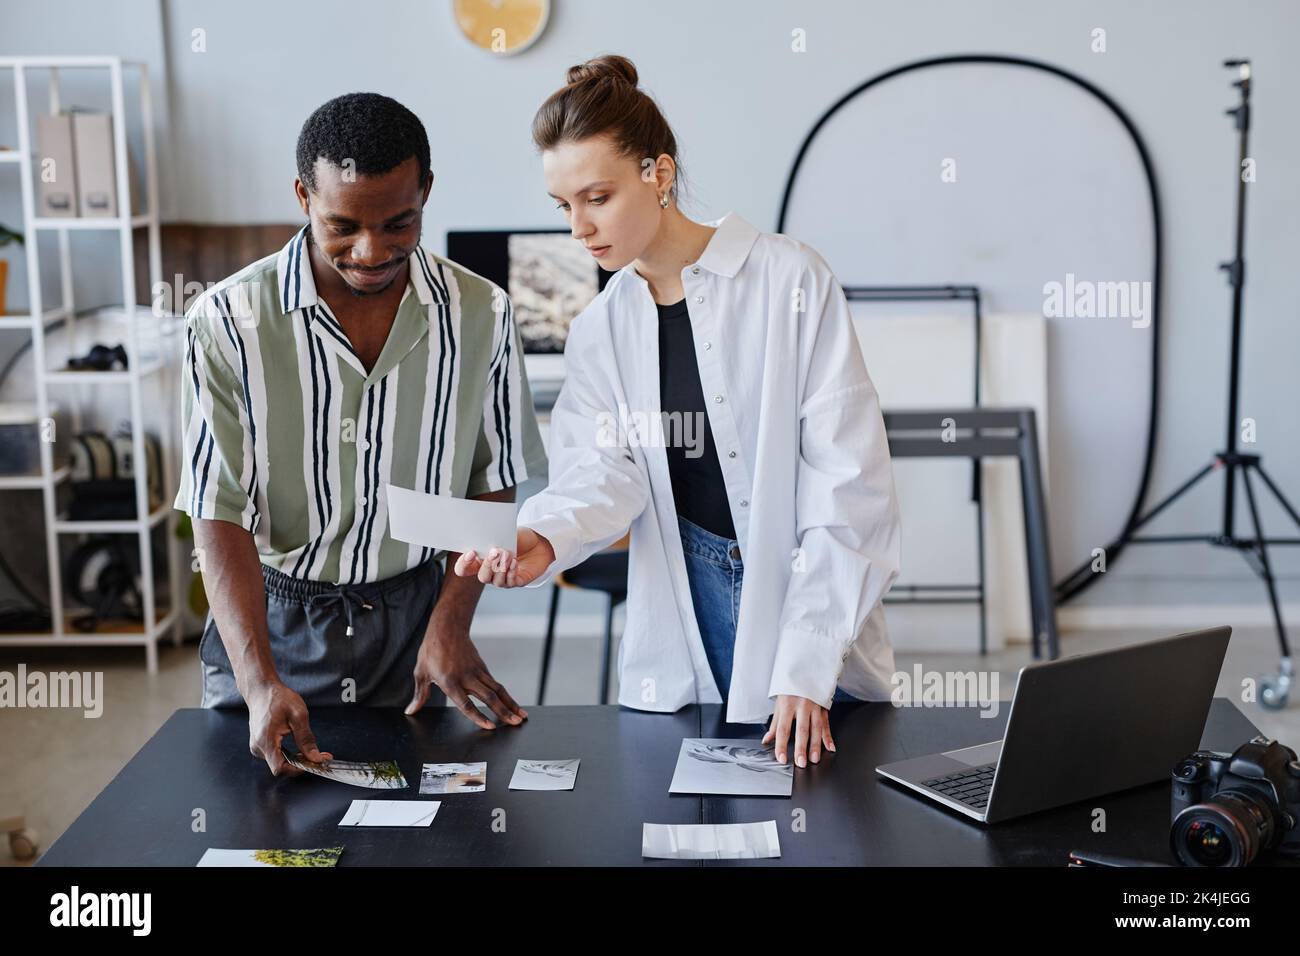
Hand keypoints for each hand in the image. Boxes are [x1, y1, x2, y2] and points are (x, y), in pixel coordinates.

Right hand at [246, 680, 331, 776]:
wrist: (262, 690)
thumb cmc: (278, 698)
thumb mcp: (298, 715)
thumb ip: (306, 739)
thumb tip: (315, 758)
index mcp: (266, 740)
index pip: (280, 768)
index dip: (298, 769)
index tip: (314, 762)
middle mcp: (258, 747)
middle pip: (280, 766)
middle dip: (301, 763)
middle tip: (321, 755)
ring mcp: (257, 746)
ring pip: (279, 762)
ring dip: (295, 759)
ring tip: (311, 750)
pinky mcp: (259, 744)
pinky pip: (275, 755)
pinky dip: (288, 754)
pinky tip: (298, 745)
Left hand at [405, 628, 528, 728]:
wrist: (447, 628)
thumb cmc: (431, 650)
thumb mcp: (421, 672)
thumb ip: (420, 695)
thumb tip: (410, 711)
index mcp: (450, 682)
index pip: (466, 704)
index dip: (478, 716)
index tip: (490, 726)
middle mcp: (466, 678)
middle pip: (488, 697)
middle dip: (503, 712)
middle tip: (515, 723)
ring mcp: (477, 672)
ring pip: (497, 690)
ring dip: (510, 704)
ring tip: (521, 717)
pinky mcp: (482, 668)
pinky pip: (496, 684)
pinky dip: (506, 695)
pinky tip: (513, 705)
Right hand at [454, 528, 555, 588]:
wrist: (539, 543)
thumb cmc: (518, 538)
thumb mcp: (504, 534)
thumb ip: (493, 538)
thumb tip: (484, 538)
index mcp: (480, 561)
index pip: (463, 569)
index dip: (464, 564)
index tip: (471, 552)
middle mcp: (490, 572)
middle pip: (481, 577)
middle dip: (487, 565)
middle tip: (495, 551)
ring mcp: (503, 579)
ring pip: (495, 581)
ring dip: (501, 567)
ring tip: (508, 554)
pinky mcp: (516, 582)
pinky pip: (510, 582)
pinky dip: (511, 572)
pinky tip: (515, 562)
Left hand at [762, 695, 836, 767]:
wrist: (805, 669)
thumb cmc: (790, 689)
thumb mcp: (779, 704)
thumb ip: (774, 724)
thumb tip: (767, 740)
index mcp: (787, 705)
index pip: (782, 729)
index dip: (781, 745)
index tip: (782, 758)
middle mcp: (801, 706)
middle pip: (801, 730)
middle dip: (801, 748)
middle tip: (801, 762)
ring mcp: (814, 706)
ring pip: (816, 728)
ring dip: (816, 745)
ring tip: (814, 758)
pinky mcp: (824, 706)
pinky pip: (826, 723)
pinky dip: (829, 736)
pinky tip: (830, 747)